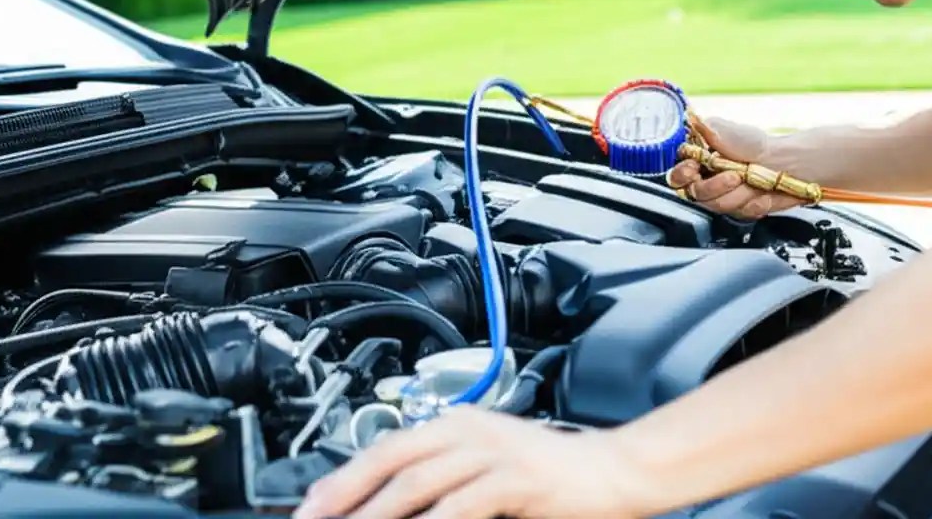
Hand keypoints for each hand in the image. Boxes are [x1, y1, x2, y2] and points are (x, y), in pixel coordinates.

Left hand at [292, 407, 652, 518]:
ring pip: (417, 483)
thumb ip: (447, 483)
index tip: (313, 505)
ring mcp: (492, 451)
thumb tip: (396, 505)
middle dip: (347, 497)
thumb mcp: (492, 470)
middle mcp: (470, 430)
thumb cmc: (557, 477)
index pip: (387, 447)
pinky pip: (461, 504)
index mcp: (459, 423)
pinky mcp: (515, 477)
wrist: (618, 469)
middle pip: (392, 462)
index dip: (345, 478)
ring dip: (377, 514)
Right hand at [666, 116, 805, 219]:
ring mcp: (723, 197)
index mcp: (699, 160)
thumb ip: (709, 130)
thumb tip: (692, 119)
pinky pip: (739, 214)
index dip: (683, 175)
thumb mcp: (733, 133)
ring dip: (738, 193)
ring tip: (752, 179)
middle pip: (694, 194)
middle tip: (734, 175)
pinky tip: (762, 192)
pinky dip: (754, 203)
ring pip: (717, 206)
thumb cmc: (759, 145)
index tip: (693, 170)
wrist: (789, 163)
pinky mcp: (739, 210)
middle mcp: (707, 180)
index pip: (677, 175)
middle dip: (714, 186)